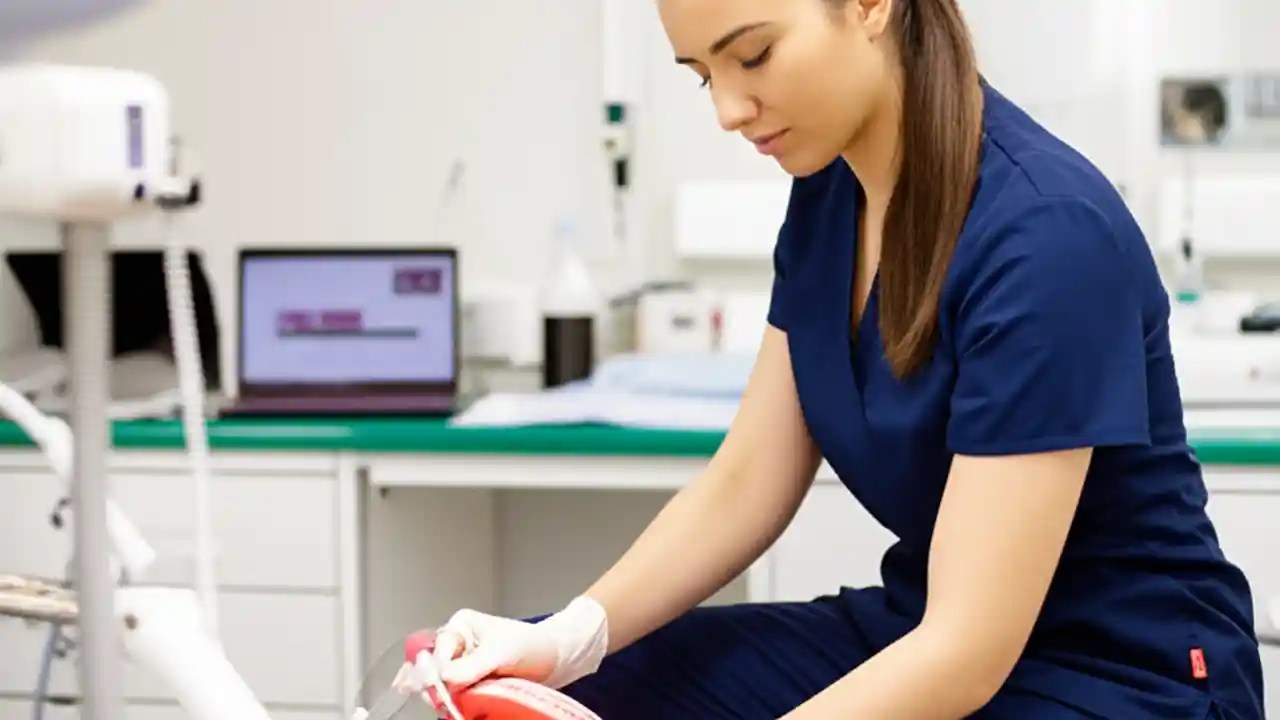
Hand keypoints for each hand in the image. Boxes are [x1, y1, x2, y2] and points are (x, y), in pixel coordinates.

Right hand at [433, 596, 608, 690]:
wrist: (556, 660)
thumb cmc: (533, 646)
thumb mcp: (502, 652)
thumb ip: (471, 665)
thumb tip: (444, 677)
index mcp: (461, 627)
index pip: (437, 650)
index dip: (435, 671)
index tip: (439, 688)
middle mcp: (458, 646)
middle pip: (432, 669)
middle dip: (435, 686)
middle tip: (444, 702)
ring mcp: (463, 666)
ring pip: (440, 685)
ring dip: (445, 697)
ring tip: (452, 706)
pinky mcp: (471, 685)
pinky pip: (454, 696)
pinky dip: (453, 704)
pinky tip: (454, 709)